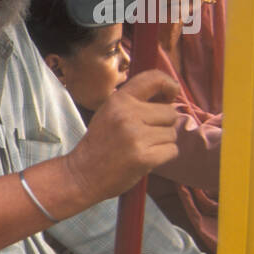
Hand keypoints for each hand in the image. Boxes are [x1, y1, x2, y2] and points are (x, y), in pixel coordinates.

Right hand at [64, 70, 180, 202]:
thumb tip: (169, 97)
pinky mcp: (144, 157)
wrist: (81, 175)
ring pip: (172, 133)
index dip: (170, 85)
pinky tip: (143, 159)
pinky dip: (162, 157)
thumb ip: (135, 102)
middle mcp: (127, 114)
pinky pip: (172, 151)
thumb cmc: (100, 144)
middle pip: (170, 113)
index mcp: (119, 100)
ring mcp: (136, 136)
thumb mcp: (109, 113)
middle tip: (143, 135)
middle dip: (163, 125)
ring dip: (162, 143)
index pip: (155, 78)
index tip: (169, 97)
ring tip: (140, 148)